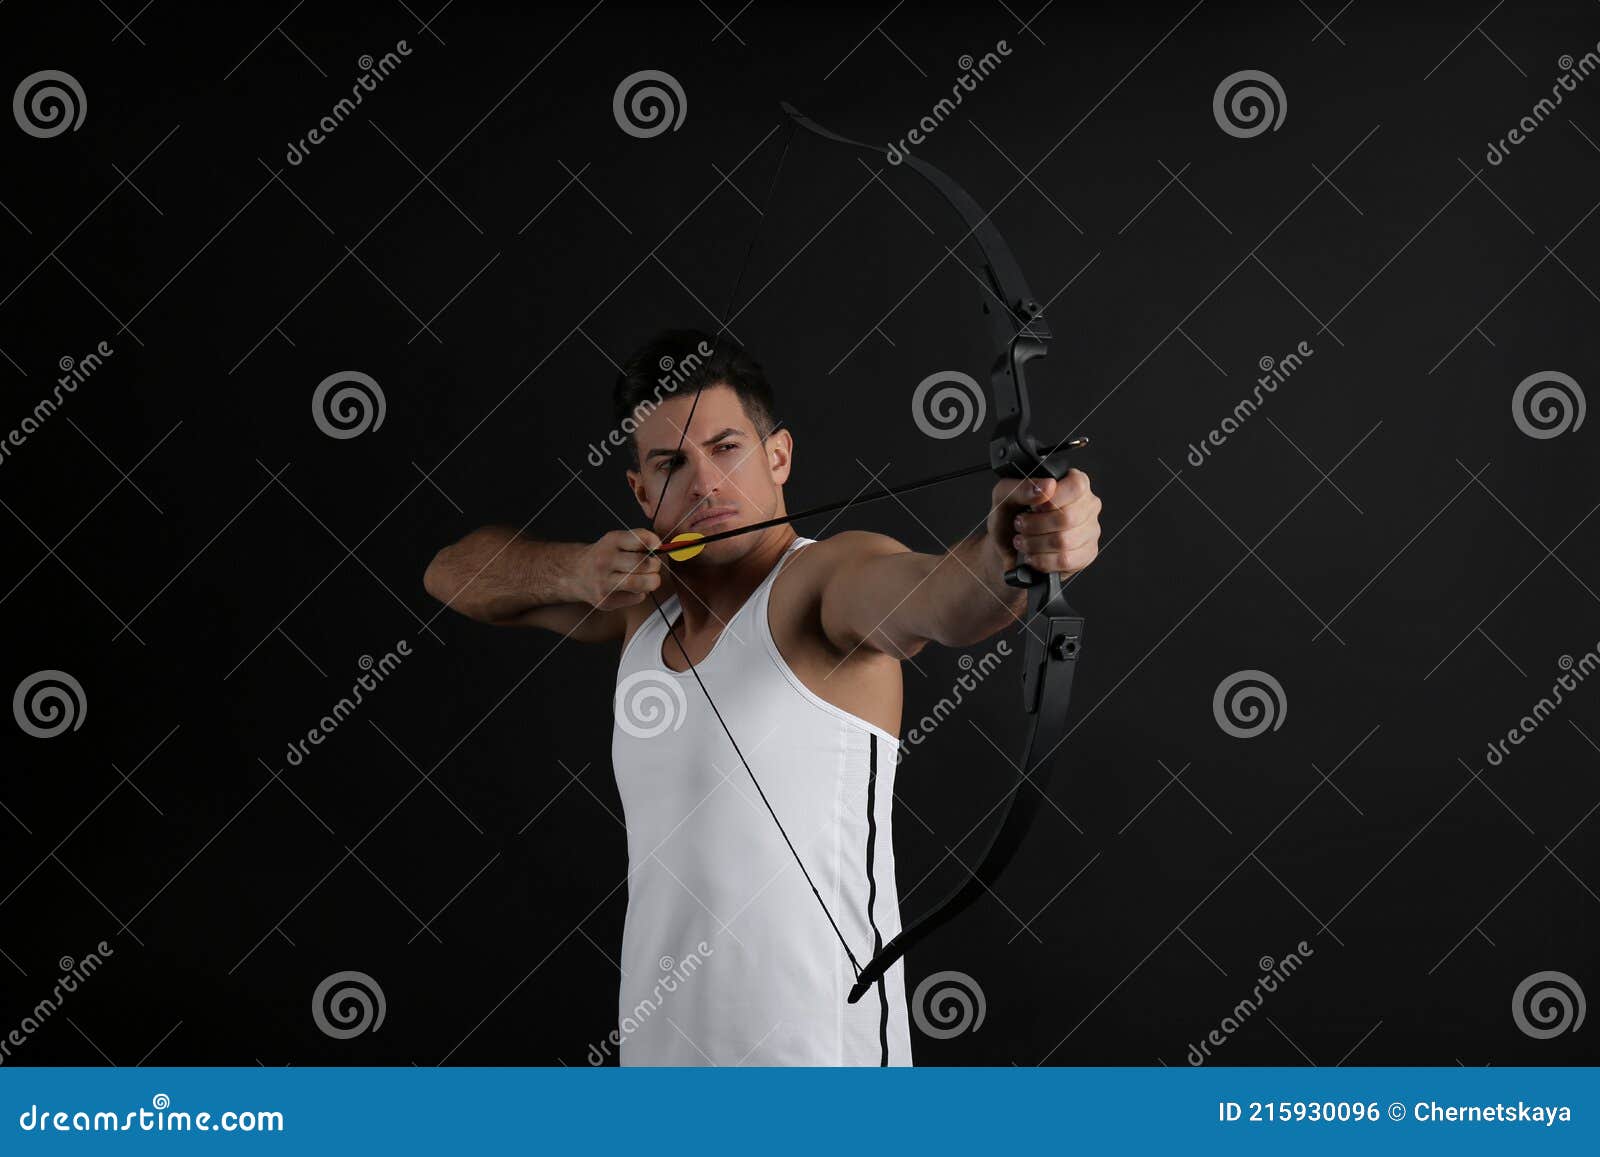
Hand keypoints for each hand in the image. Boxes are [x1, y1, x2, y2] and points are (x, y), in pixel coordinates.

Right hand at [582, 529, 663, 609]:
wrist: (576, 574)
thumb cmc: (605, 556)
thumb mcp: (617, 540)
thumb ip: (640, 540)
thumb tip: (661, 547)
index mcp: (610, 542)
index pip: (640, 539)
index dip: (654, 543)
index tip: (657, 547)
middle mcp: (604, 560)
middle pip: (643, 564)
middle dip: (655, 566)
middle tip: (653, 566)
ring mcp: (603, 582)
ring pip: (640, 584)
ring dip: (651, 582)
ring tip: (650, 579)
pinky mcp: (606, 601)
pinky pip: (636, 598)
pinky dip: (641, 593)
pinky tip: (633, 588)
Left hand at [987, 469, 1101, 577]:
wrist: (1006, 545)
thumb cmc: (1011, 516)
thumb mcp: (1006, 496)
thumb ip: (1023, 488)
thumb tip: (1047, 486)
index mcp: (1074, 481)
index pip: (1075, 487)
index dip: (1050, 501)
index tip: (1031, 508)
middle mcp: (1088, 504)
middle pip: (1068, 518)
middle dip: (1035, 526)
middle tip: (1020, 525)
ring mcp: (1091, 530)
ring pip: (1065, 542)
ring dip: (1035, 544)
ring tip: (1023, 541)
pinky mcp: (1087, 553)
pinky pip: (1066, 560)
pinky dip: (1042, 561)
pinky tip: (1033, 556)